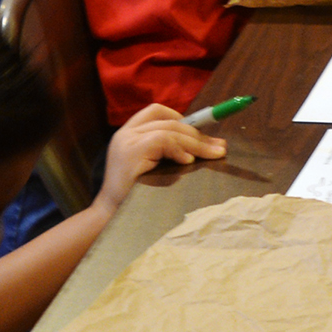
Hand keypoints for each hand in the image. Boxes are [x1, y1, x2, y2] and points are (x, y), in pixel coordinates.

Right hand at [94, 104, 224, 213]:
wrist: (111, 219)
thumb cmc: (135, 199)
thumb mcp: (155, 169)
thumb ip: (170, 153)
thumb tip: (208, 144)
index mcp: (129, 135)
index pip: (156, 112)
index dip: (181, 117)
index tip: (202, 132)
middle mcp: (125, 134)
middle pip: (168, 122)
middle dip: (198, 134)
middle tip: (221, 146)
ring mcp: (126, 141)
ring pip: (169, 130)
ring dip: (196, 143)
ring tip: (214, 154)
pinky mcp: (130, 152)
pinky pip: (162, 140)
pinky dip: (179, 149)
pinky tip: (189, 161)